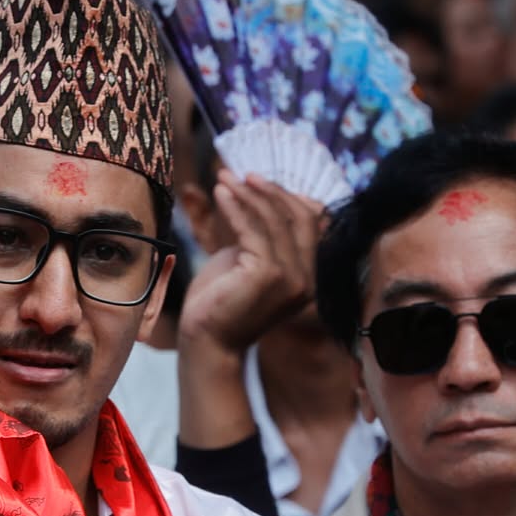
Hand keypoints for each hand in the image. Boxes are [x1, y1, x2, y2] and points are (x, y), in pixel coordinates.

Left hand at [178, 172, 325, 355]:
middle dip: (268, 190)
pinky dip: (235, 207)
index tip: (255, 180)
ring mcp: (292, 278)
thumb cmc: (222, 301)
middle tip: (240, 174)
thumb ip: (266, 234)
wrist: (206, 340)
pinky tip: (220, 194)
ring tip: (224, 180)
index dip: (284, 196)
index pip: (309, 222)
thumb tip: (275, 196)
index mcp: (309, 276)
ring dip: (247, 194)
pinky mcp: (268, 275)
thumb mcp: (250, 260)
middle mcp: (308, 279)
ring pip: (274, 220)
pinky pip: (253, 229)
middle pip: (298, 216)